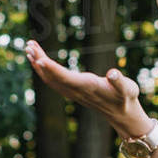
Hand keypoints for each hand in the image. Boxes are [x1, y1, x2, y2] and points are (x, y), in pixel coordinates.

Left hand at [24, 40, 150, 137]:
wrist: (121, 114)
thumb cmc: (125, 98)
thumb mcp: (128, 89)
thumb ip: (120, 81)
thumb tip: (112, 73)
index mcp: (87, 87)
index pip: (65, 78)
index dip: (52, 69)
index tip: (39, 59)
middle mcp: (76, 90)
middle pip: (52, 77)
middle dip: (39, 61)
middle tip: (29, 44)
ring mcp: (71, 92)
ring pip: (49, 79)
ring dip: (38, 63)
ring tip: (29, 47)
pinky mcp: (71, 90)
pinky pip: (52, 80)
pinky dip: (43, 69)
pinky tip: (38, 60)